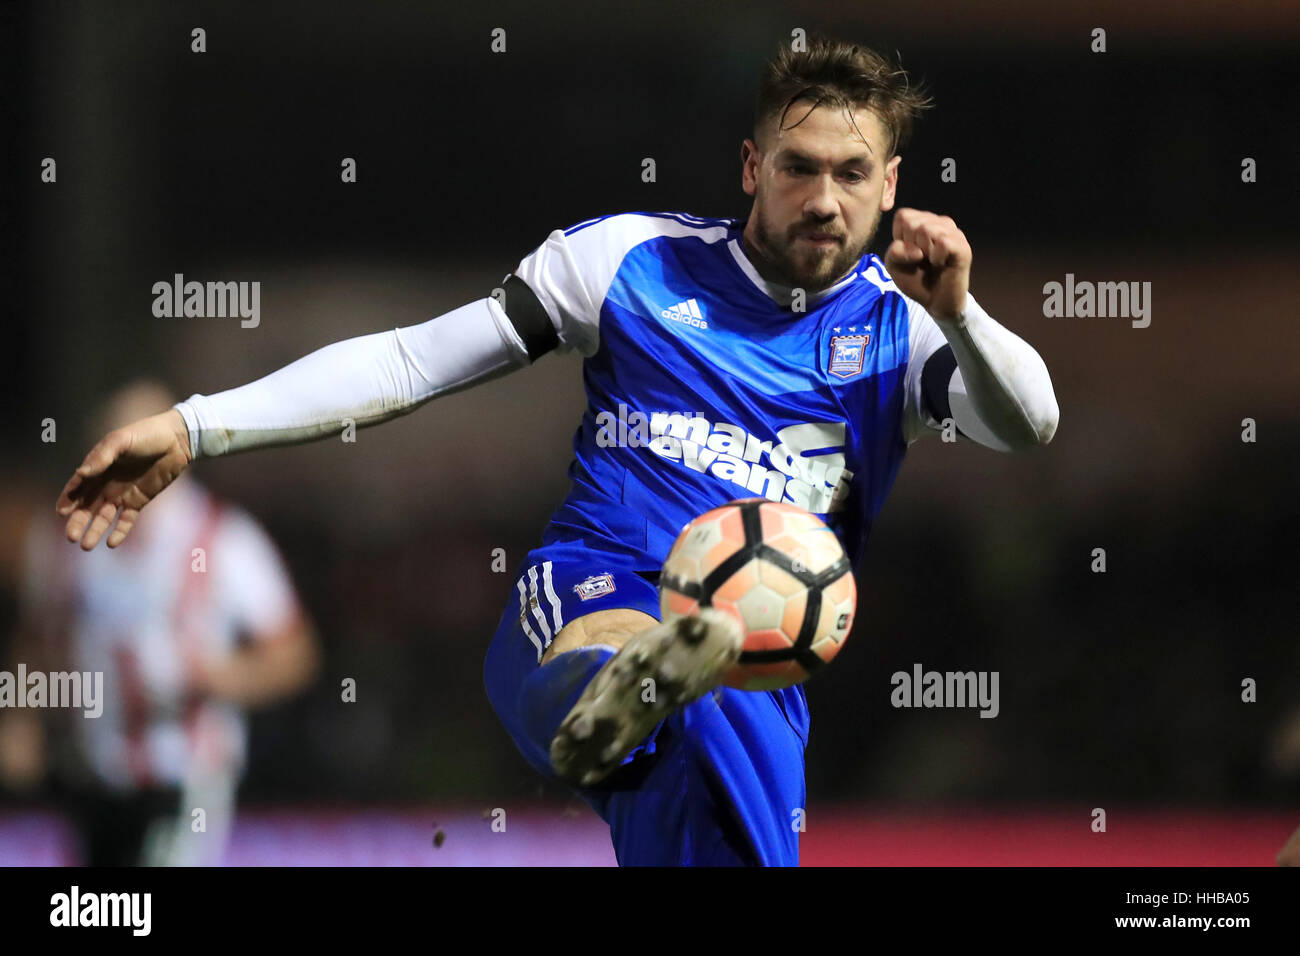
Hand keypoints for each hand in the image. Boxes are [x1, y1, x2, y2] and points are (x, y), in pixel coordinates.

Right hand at [56, 408, 191, 549]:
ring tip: (86, 546)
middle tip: (71, 537)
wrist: (176, 440)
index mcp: (97, 467)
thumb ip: (102, 457)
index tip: (61, 512)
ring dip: (95, 531)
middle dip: (77, 522)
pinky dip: (119, 532)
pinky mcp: (138, 501)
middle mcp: (105, 483)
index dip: (68, 499)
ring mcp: (121, 494)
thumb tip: (80, 473)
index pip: (77, 487)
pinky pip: (126, 520)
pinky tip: (112, 543)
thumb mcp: (121, 441)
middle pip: (86, 507)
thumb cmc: (146, 435)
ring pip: (103, 517)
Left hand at [883, 208, 971, 322]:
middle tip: (922, 260)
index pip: (903, 216)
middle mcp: (940, 222)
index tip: (909, 253)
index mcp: (923, 221)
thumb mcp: (894, 265)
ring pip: (926, 230)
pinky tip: (940, 264)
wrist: (935, 301)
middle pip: (913, 223)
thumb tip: (917, 251)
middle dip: (910, 247)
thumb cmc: (916, 279)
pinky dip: (936, 257)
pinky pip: (942, 242)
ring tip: (931, 262)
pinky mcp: (962, 247)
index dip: (899, 238)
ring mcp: (953, 232)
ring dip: (923, 253)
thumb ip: (894, 251)